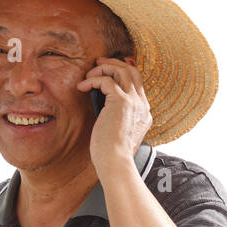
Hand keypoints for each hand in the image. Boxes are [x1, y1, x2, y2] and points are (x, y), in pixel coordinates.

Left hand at [78, 57, 152, 171]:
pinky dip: (93, 80)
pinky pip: (106, 80)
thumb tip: (103, 105)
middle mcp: (142, 105)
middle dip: (114, 64)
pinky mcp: (121, 101)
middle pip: (132, 71)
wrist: (115, 162)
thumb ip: (117, 117)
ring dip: (104, 68)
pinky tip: (83, 87)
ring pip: (122, 70)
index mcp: (144, 113)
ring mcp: (134, 102)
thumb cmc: (112, 154)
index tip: (108, 72)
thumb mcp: (118, 132)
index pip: (137, 84)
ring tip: (89, 74)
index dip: (123, 73)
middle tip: (98, 63)